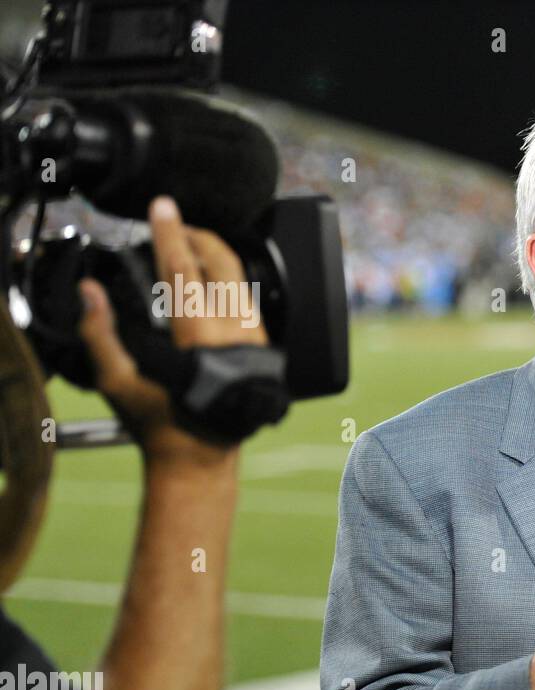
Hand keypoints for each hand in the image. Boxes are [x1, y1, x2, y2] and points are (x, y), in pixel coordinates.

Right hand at [77, 195, 268, 467]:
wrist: (201, 457)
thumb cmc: (159, 423)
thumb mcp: (118, 383)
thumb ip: (100, 334)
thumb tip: (90, 291)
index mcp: (198, 338)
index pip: (183, 269)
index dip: (170, 232)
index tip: (163, 206)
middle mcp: (234, 333)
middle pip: (222, 263)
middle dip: (198, 235)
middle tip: (176, 222)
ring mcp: (255, 340)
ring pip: (240, 280)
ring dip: (215, 257)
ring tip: (189, 248)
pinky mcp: (263, 348)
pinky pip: (248, 300)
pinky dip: (229, 282)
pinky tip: (212, 282)